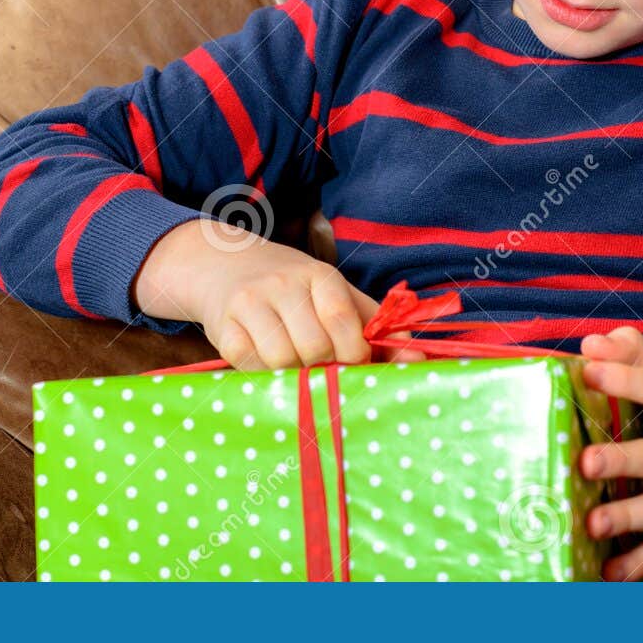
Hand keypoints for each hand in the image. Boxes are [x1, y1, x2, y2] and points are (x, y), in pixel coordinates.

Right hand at [135, 217, 423, 368]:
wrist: (227, 266)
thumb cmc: (295, 290)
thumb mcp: (336, 296)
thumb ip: (377, 329)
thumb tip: (418, 359)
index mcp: (320, 274)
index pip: (341, 319)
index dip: (354, 354)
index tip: (356, 366)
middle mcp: (283, 284)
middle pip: (314, 346)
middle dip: (326, 370)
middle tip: (326, 375)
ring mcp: (249, 303)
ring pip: (282, 359)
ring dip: (295, 377)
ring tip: (300, 373)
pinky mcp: (223, 327)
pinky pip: (249, 364)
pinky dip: (264, 376)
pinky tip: (271, 370)